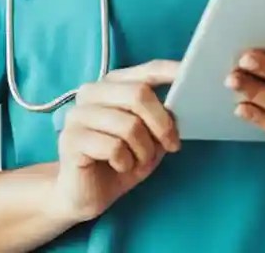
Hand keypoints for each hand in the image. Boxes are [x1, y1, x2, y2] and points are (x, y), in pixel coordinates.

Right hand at [49, 60, 181, 222]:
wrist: (86, 194)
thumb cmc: (121, 162)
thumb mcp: (150, 139)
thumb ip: (162, 119)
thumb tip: (184, 104)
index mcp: (112, 85)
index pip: (147, 70)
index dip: (171, 71)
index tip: (193, 76)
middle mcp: (92, 93)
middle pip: (138, 94)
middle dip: (162, 125)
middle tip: (171, 145)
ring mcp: (78, 114)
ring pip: (129, 125)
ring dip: (143, 151)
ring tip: (138, 161)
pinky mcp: (71, 139)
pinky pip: (113, 148)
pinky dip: (125, 162)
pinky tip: (119, 166)